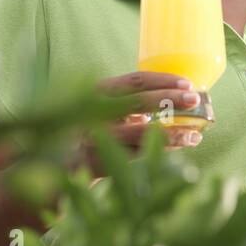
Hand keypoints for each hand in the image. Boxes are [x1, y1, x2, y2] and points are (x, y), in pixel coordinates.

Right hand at [76, 71, 204, 178]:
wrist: (49, 165)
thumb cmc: (86, 130)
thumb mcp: (104, 110)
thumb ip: (129, 105)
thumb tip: (172, 101)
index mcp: (98, 92)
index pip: (134, 81)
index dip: (163, 80)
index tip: (187, 84)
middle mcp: (92, 111)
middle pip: (137, 103)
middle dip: (169, 100)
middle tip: (196, 101)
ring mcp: (92, 137)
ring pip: (139, 135)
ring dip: (171, 135)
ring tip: (195, 135)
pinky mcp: (93, 163)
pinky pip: (133, 157)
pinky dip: (157, 153)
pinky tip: (175, 151)